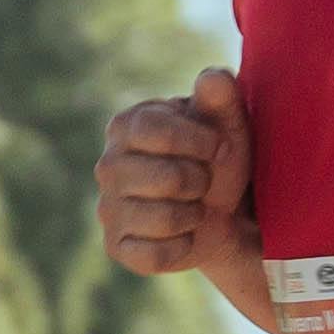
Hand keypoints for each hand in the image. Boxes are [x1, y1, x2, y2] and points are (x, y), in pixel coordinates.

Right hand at [99, 65, 255, 279]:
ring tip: (195, 207)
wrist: (223, 213)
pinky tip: (184, 236)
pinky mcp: (116, 246)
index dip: (197, 142)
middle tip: (204, 181)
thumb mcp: (226, 123)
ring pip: (164, 219)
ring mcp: (107, 208)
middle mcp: (107, 165)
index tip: (220, 147)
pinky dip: (183, 248)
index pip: (155, 131)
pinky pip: (154, 256)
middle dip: (201, 182)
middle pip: (166, 178)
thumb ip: (221, 97)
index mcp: (126, 125)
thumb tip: (213, 77)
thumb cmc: (218, 158)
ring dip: (195, 216)